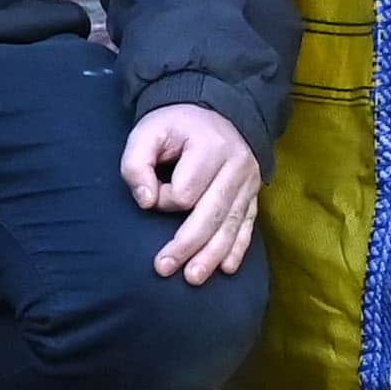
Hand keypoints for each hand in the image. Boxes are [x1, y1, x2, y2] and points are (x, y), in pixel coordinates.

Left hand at [128, 104, 264, 282]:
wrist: (216, 111)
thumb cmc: (176, 125)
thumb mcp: (148, 132)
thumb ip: (136, 164)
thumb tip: (145, 202)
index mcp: (210, 148)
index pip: (185, 192)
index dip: (163, 200)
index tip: (154, 189)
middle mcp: (236, 166)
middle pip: (211, 215)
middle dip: (187, 246)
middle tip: (163, 269)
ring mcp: (249, 182)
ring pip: (230, 226)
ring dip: (212, 255)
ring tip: (193, 279)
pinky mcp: (254, 193)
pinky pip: (248, 224)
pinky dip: (238, 248)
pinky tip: (227, 268)